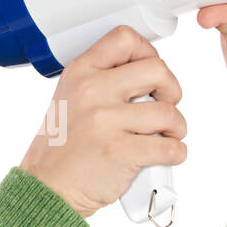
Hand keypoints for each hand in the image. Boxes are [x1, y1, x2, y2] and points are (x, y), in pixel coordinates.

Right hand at [19, 25, 186, 218]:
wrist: (49, 187)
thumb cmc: (63, 147)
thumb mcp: (71, 98)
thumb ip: (103, 81)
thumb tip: (148, 74)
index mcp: (80, 73)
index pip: (125, 38)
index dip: (149, 53)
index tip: (151, 73)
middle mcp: (92, 92)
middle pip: (157, 70)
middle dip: (172, 90)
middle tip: (165, 105)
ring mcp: (106, 122)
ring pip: (169, 112)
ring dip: (177, 127)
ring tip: (166, 135)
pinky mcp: (120, 152)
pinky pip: (170, 146)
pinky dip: (176, 152)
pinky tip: (165, 154)